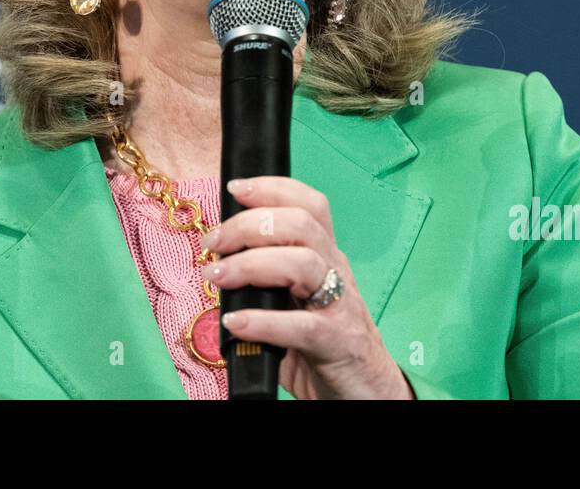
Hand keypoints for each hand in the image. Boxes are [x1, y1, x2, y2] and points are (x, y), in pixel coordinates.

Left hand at [198, 175, 413, 399]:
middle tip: (213, 243)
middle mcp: (336, 272)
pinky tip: (235, 322)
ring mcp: (340, 306)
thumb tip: (216, 266)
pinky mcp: (338, 342)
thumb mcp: (296, 301)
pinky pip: (301, 325)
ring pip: (302, 263)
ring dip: (251, 264)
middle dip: (249, 225)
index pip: (308, 204)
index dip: (272, 188)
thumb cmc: (322, 343)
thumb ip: (265, 281)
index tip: (234, 188)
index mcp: (326, 256)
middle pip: (301, 224)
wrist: (366, 391)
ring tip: (218, 277)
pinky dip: (262, 321)